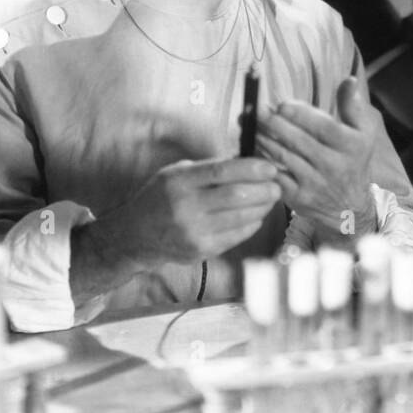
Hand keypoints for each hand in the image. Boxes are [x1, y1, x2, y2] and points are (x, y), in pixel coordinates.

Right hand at [91, 157, 282, 268]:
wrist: (135, 236)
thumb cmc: (161, 198)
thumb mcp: (176, 173)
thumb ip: (209, 168)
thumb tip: (248, 161)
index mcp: (179, 181)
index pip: (221, 172)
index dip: (250, 169)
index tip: (270, 167)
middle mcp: (186, 207)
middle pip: (236, 196)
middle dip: (263, 190)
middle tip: (277, 185)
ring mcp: (194, 232)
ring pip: (241, 218)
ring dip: (262, 207)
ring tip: (270, 198)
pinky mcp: (201, 250)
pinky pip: (237, 236)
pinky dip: (252, 224)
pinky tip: (256, 215)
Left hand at [255, 77, 375, 241]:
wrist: (350, 206)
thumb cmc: (353, 160)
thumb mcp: (363, 133)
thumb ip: (352, 106)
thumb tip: (349, 80)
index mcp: (350, 145)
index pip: (321, 126)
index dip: (298, 113)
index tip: (281, 104)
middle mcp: (333, 166)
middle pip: (297, 140)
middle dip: (273, 122)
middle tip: (256, 109)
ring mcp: (314, 183)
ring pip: (283, 156)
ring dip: (262, 138)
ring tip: (248, 123)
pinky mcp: (297, 198)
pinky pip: (274, 175)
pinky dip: (260, 160)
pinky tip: (251, 146)